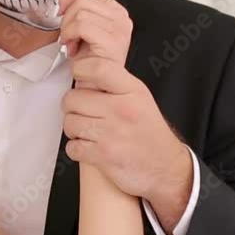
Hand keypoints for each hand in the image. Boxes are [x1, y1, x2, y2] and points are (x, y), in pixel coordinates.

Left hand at [58, 0, 131, 62]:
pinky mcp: (112, 42)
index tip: (63, 12)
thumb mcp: (81, 26)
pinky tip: (72, 47)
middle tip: (67, 34)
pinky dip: (70, 35)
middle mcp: (121, 18)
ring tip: (71, 43)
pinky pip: (81, 25)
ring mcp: (119, 30)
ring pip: (80, 11)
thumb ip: (78, 1)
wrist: (94, 86)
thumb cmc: (89, 61)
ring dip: (67, 29)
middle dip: (67, 16)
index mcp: (116, 11)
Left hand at [63, 56, 192, 232]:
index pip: (98, 68)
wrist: (165, 167)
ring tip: (87, 130)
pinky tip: (89, 146)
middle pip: (74, 98)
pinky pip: (72, 147)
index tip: (78, 75)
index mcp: (133, 91)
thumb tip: (83, 73)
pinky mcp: (103, 156)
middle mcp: (122, 109)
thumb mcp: (140, 98)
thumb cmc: (149, 132)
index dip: (80, 69)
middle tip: (82, 110)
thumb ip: (114, 83)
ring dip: (74, 128)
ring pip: (70, 122)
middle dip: (72, 106)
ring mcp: (111, 133)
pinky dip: (76, 149)